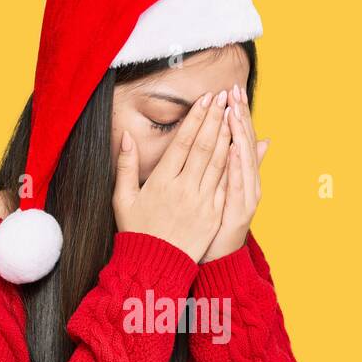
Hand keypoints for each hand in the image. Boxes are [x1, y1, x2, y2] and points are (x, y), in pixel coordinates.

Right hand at [113, 89, 232, 262]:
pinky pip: (226, 183)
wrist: (155, 266)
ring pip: (219, 161)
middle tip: (225, 96)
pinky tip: (239, 145)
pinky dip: (234, 163)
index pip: (184, 141)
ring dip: (228, 134)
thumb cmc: (136, 230)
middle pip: (205, 145)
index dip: (197, 117)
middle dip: (216, 118)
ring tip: (234, 113)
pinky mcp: (214, 214)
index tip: (207, 98)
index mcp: (161, 181)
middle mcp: (184, 188)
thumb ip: (126, 165)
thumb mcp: (122, 198)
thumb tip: (127, 135)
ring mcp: (202, 201)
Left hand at [200, 82, 267, 262]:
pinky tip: (234, 149)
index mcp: (243, 175)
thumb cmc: (216, 223)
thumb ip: (240, 164)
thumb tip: (263, 139)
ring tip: (234, 112)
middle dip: (240, 116)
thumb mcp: (228, 190)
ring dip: (240, 136)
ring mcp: (246, 198)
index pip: (242, 137)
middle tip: (234, 91)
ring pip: (244, 161)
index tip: (232, 89)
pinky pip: (237, 186)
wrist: (218, 259)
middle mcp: (248, 183)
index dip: (239, 113)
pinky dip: (237, 167)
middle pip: (246, 143)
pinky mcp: (240, 213)